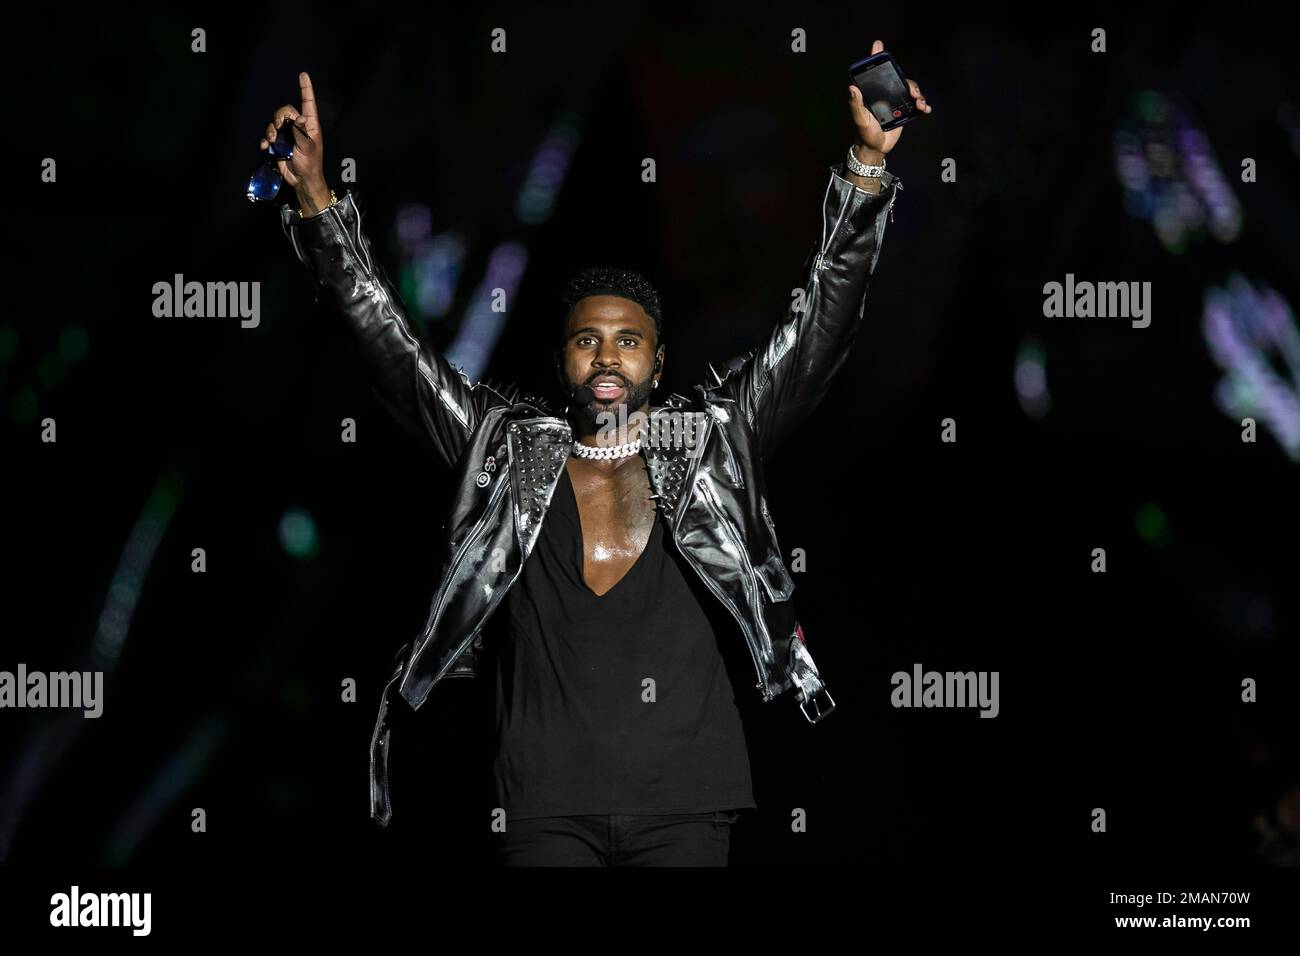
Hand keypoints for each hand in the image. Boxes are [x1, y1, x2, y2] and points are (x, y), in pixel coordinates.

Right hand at [259, 71, 328, 204]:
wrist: (301, 179)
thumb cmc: (310, 163)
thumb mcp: (308, 147)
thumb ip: (301, 131)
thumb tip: (299, 117)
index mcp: (310, 125)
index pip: (308, 103)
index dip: (306, 89)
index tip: (303, 75)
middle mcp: (298, 126)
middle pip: (285, 111)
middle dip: (280, 117)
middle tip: (279, 128)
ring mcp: (288, 134)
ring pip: (275, 122)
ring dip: (271, 130)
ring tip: (273, 141)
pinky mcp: (279, 143)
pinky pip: (269, 135)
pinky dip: (266, 139)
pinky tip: (266, 146)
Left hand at [847, 39, 930, 163]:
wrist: (875, 149)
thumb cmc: (864, 133)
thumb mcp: (860, 119)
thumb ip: (856, 105)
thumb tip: (852, 88)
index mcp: (873, 93)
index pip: (875, 73)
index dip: (876, 57)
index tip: (878, 45)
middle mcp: (885, 94)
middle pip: (900, 80)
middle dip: (910, 83)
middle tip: (913, 92)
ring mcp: (896, 102)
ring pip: (910, 90)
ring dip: (918, 94)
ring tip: (920, 104)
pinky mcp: (904, 111)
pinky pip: (915, 104)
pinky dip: (923, 105)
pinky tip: (925, 109)